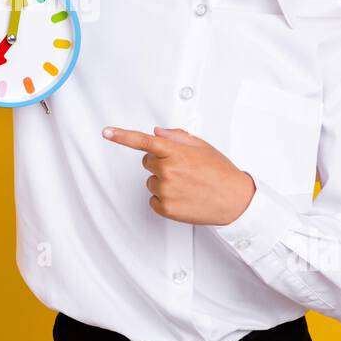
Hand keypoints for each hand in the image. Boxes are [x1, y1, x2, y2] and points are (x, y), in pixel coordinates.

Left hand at [102, 126, 255, 224]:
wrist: (234, 200)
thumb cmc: (220, 172)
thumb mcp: (201, 146)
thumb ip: (176, 137)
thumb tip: (157, 132)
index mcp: (175, 152)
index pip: (143, 141)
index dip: (121, 136)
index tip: (106, 132)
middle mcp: (167, 170)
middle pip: (147, 162)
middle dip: (160, 163)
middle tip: (183, 169)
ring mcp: (165, 190)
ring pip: (151, 181)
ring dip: (164, 182)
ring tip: (187, 185)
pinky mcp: (165, 208)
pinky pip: (154, 200)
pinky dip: (165, 199)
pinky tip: (183, 197)